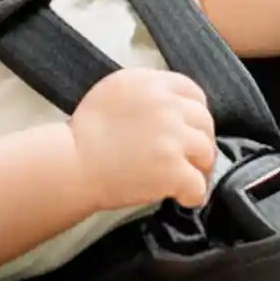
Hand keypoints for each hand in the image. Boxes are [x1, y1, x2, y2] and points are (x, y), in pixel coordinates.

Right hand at [69, 69, 215, 209]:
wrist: (72, 164)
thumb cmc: (84, 134)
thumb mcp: (113, 91)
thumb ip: (146, 91)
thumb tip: (169, 102)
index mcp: (150, 83)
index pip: (192, 91)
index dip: (195, 111)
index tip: (189, 127)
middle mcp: (166, 105)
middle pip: (204, 121)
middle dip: (199, 140)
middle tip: (189, 157)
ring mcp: (173, 138)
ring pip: (207, 152)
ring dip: (198, 168)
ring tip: (183, 179)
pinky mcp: (174, 170)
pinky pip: (199, 185)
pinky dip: (192, 195)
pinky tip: (180, 197)